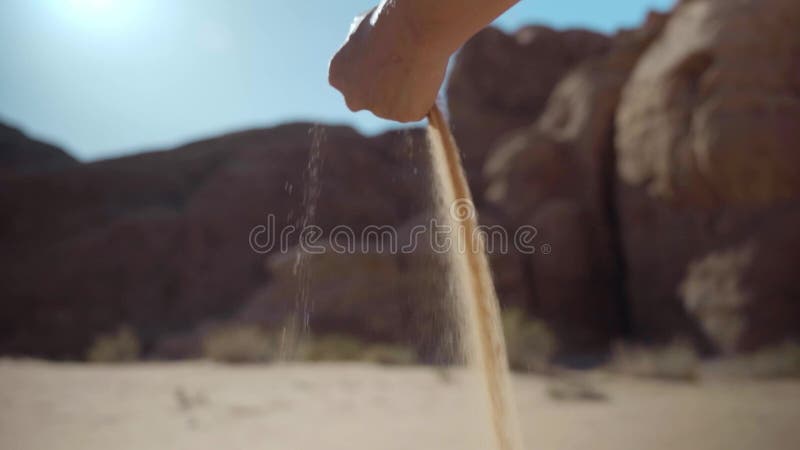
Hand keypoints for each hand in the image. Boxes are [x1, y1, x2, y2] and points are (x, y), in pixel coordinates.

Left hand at [328, 8, 449, 122]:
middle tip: (404, 68)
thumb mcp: (363, 29)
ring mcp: (378, 110)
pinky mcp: (403, 116)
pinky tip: (424, 76)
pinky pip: (416, 108)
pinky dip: (422, 96)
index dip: (373, 73)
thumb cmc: (391, 21)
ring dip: (405, 92)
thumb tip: (365, 51)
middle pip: (371, 100)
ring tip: (416, 66)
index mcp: (338, 76)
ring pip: (396, 105)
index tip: (386, 62)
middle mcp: (353, 99)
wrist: (415, 30)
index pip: (354, 83)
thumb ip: (359, 49)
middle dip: (385, 91)